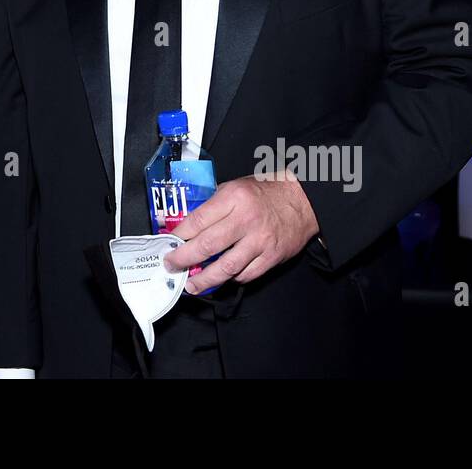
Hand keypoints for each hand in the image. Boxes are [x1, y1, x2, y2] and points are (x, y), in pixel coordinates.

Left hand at [164, 173, 319, 293]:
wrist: (302, 200)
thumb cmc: (266, 192)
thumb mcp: (234, 187)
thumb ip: (213, 205)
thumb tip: (187, 224)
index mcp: (233, 198)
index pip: (198, 220)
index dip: (179, 235)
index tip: (169, 244)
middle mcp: (246, 220)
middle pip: (207, 246)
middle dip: (184, 259)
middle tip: (172, 265)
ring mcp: (260, 240)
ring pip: (226, 267)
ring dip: (205, 279)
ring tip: (191, 284)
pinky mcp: (272, 256)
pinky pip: (246, 275)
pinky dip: (231, 279)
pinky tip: (222, 278)